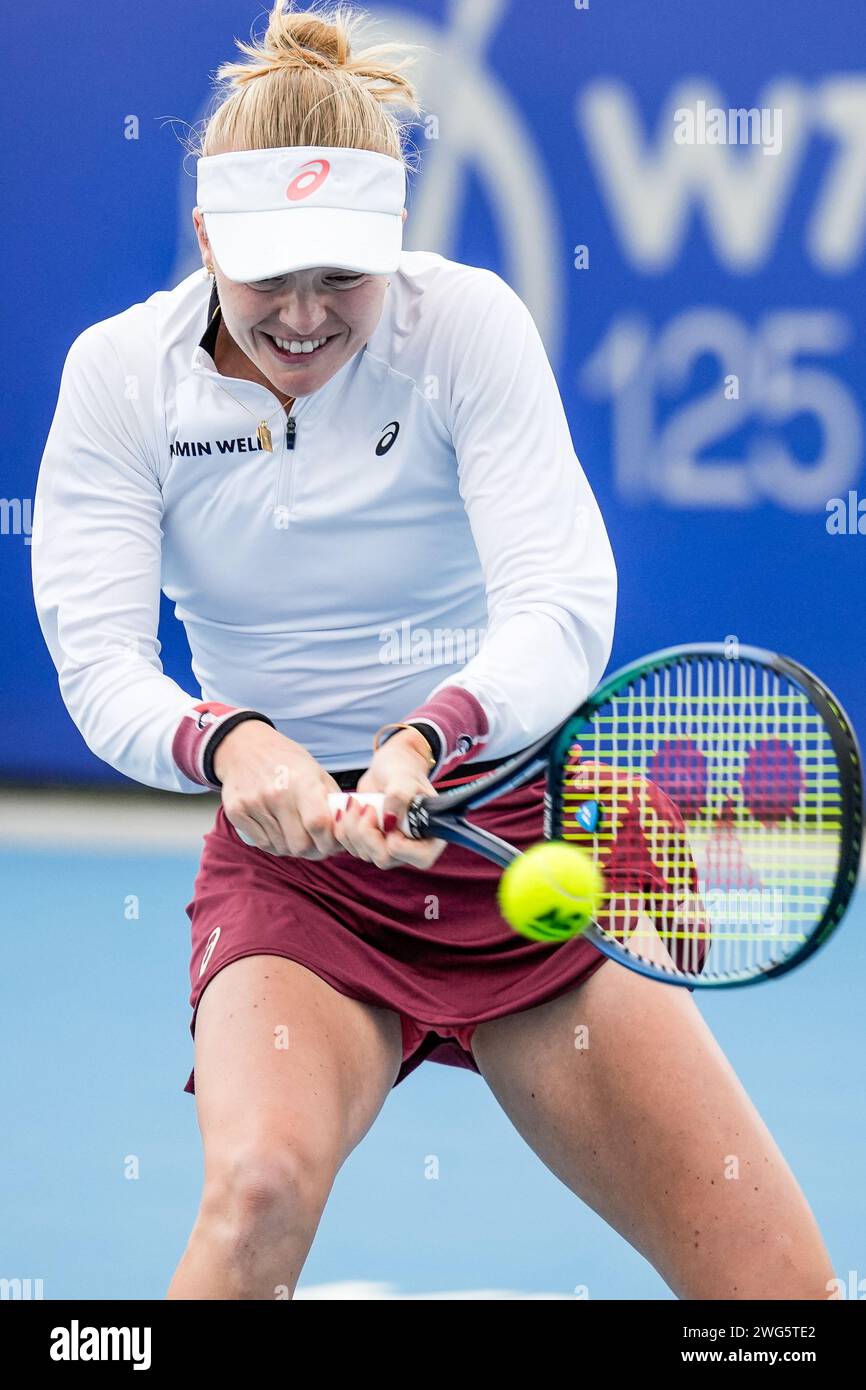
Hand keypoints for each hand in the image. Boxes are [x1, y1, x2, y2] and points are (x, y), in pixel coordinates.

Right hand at [214, 721, 342, 857]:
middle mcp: (276, 793)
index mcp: (302, 781)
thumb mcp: (316, 772)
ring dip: (293, 848)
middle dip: (313, 851)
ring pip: (281, 848)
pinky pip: (262, 844)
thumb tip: (348, 831)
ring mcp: (254, 803)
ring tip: (297, 834)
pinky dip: (275, 844)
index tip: (333, 844)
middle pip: (300, 844)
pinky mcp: (236, 811)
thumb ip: (332, 801)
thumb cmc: (288, 762)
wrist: (244, 747)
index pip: (319, 824)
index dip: (329, 841)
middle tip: (317, 846)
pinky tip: (279, 831)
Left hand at [333, 728, 446, 869]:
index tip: (388, 818)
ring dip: (352, 827)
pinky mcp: (370, 844)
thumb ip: (400, 796)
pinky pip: (351, 847)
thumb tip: (388, 822)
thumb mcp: (404, 779)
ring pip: (364, 854)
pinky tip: (346, 811)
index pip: (420, 857)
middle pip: (385, 859)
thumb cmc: (403, 771)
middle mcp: (411, 848)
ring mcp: (389, 848)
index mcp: (432, 835)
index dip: (399, 843)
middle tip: (366, 807)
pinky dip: (343, 829)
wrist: (387, 769)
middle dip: (367, 832)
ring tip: (355, 802)